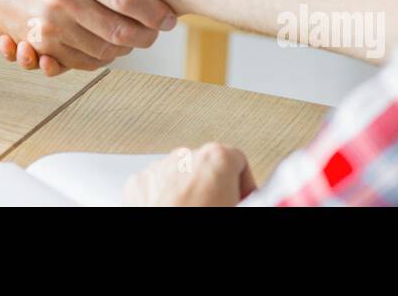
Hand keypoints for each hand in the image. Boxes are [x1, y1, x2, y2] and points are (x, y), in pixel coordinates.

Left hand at [124, 143, 255, 205]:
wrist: (165, 241)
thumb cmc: (203, 216)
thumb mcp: (240, 206)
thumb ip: (252, 198)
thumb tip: (259, 200)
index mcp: (217, 157)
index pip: (239, 161)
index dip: (244, 185)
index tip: (243, 200)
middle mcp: (185, 156)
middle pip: (207, 166)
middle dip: (214, 188)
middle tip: (218, 208)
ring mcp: (158, 168)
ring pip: (180, 174)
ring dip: (188, 192)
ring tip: (195, 212)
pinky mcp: (137, 184)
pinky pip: (157, 185)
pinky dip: (164, 198)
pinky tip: (173, 211)